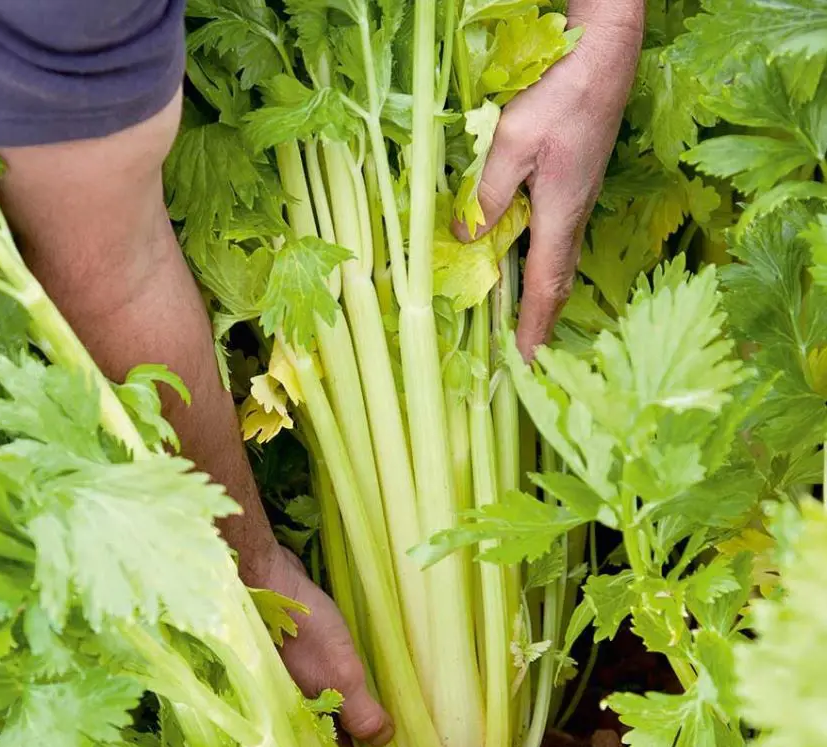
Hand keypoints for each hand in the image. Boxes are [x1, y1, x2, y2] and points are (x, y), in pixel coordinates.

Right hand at [253, 545, 393, 746]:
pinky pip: (331, 678)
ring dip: (359, 707)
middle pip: (335, 733)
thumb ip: (361, 711)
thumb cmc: (303, 630)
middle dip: (364, 738)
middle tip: (402, 739)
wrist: (268, 578)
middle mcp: (297, 705)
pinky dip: (350, 681)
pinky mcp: (304, 654)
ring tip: (395, 710)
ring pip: (334, 705)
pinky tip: (372, 675)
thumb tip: (384, 740)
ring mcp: (299, 678)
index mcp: (301, 719)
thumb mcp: (339, 674)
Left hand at [456, 6, 643, 358]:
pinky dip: (542, 263)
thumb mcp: (512, 144)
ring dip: (542, 295)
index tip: (526, 364)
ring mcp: (574, 200)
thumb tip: (466, 239)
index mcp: (559, 217)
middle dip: (541, 321)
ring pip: (557, 260)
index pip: (545, 288)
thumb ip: (486, 194)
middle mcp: (571, 216)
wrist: (605, 56)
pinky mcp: (572, 183)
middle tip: (527, 356)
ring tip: (526, 324)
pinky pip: (555, 237)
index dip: (534, 328)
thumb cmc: (562, 96)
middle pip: (556, 282)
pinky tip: (528, 264)